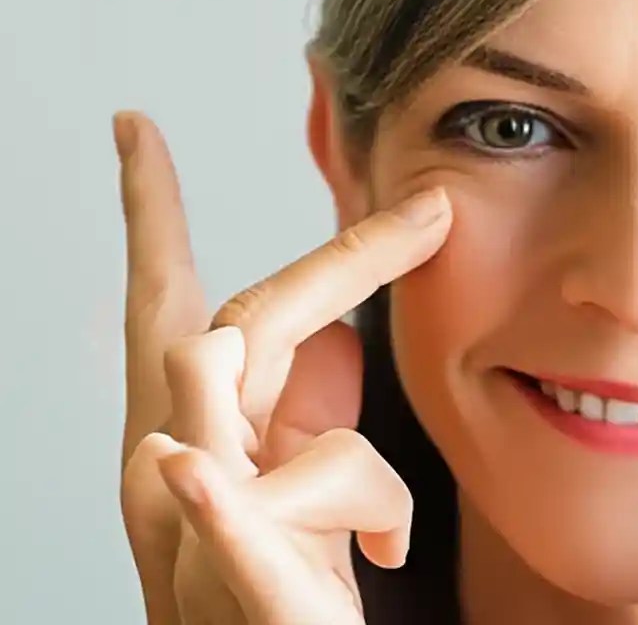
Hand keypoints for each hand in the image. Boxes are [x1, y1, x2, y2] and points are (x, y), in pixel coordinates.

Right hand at [115, 112, 452, 623]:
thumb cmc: (296, 584)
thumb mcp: (303, 481)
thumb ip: (305, 406)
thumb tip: (333, 329)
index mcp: (198, 434)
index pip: (173, 304)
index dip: (152, 214)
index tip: (135, 128)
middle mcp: (174, 464)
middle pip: (245, 322)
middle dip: (342, 256)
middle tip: (433, 212)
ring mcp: (201, 525)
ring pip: (242, 388)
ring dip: (316, 323)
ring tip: (366, 258)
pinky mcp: (246, 592)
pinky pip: (238, 534)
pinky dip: (220, 501)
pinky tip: (184, 461)